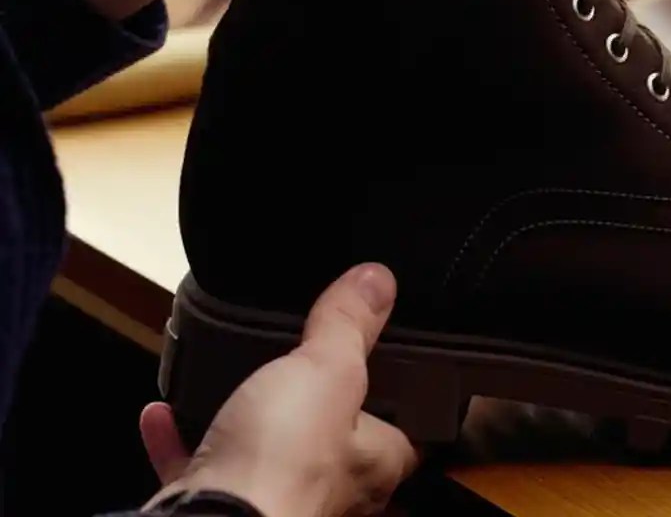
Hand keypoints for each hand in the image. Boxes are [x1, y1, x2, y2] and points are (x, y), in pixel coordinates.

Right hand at [139, 264, 418, 516]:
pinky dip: (179, 439)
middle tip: (296, 360)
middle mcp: (330, 488)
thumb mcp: (327, 372)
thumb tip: (379, 281)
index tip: (388, 361)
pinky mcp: (217, 509)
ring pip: (262, 455)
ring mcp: (272, 501)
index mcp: (375, 460)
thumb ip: (348, 327)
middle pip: (329, 438)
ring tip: (229, 377)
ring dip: (242, 418)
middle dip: (310, 405)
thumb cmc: (283, 465)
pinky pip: (199, 469)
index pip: (405, 427)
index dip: (401, 394)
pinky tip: (161, 411)